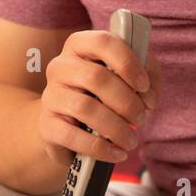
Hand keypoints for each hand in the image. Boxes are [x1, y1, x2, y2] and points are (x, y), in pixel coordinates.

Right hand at [38, 29, 160, 166]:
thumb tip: (148, 96)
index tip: (144, 85)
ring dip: (116, 127)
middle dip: (126, 101)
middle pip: (96, 77)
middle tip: (140, 118)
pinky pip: (73, 136)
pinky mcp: (46, 125)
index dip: (128, 63)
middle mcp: (60, 66)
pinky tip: (117, 153)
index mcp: (80, 45)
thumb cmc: (105, 94)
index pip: (103, 42)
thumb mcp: (129, 77)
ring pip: (85, 108)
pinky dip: (101, 148)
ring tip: (132, 140)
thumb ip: (146, 75)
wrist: (70, 124)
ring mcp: (50, 95)